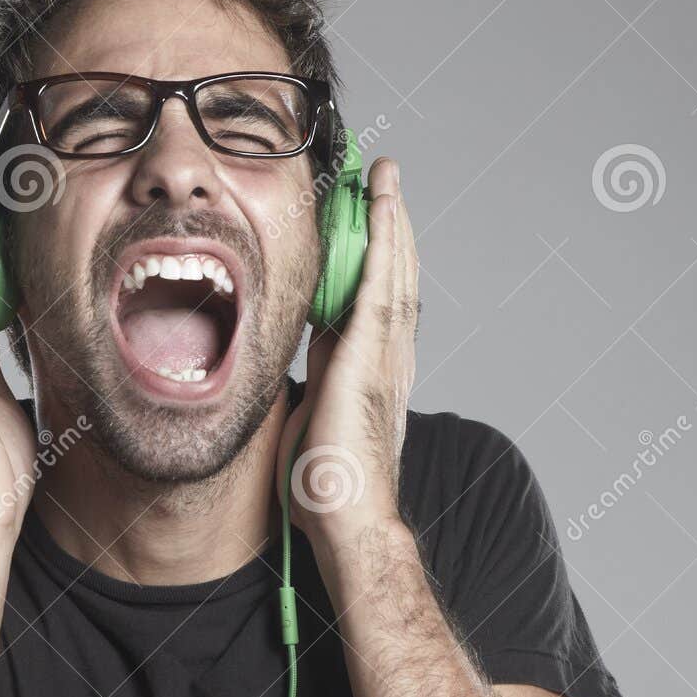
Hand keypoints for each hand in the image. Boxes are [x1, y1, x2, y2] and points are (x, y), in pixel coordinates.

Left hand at [276, 156, 418, 554]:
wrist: (345, 522)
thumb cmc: (326, 489)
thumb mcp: (310, 418)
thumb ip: (313, 382)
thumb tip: (301, 361)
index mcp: (370, 372)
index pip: (376, 301)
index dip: (376, 257)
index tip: (368, 221)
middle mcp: (388, 357)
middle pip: (394, 275)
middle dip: (389, 225)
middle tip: (382, 178)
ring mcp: (386, 356)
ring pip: (394, 270)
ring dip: (390, 218)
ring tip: (385, 175)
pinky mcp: (373, 358)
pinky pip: (383, 284)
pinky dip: (386, 240)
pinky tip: (382, 204)